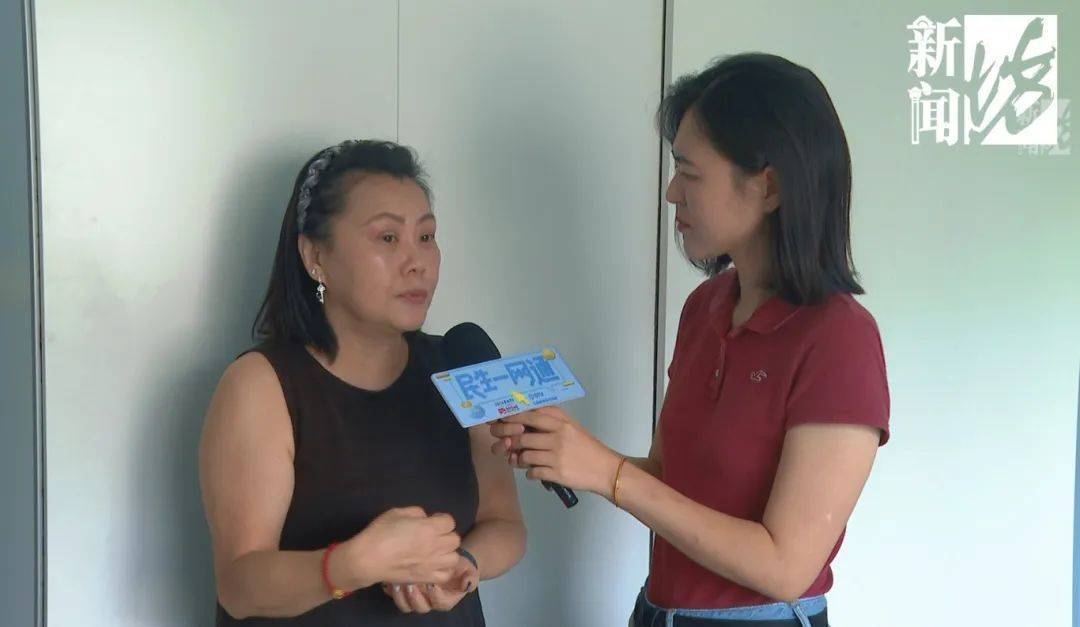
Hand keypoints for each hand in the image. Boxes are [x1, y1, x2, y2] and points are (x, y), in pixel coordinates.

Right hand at [337, 507, 460, 588]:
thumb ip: (417, 513)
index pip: (449, 521)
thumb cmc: (380, 533)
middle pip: (454, 539)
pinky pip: (445, 575)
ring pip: (454, 558)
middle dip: (446, 534)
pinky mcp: (426, 578)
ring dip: (447, 553)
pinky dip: (443, 570)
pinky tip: (434, 565)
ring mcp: (432, 564)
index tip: (432, 521)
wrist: (367, 559)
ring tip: (436, 552)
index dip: (441, 519)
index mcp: (429, 528)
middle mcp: (435, 546)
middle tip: (433, 536)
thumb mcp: (397, 512)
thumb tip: (426, 518)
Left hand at [382, 553, 478, 613]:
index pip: (439, 603)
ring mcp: (415, 597)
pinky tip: (389, 579)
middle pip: (419, 607)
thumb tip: (467, 585)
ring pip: (405, 604)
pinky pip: (394, 595)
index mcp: (445, 600)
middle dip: (414, 597)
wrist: (446, 558)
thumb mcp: (469, 569)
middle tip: (411, 584)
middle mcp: (429, 601)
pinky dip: (390, 588)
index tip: (432, 584)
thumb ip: (471, 577)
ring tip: (397, 582)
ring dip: (400, 595)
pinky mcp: (404, 590)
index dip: (435, 596)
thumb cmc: (457, 566)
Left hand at [488, 407, 621, 496]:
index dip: (510, 417)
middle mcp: (557, 436)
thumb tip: (520, 419)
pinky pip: (532, 473)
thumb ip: (549, 420)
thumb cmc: (585, 446)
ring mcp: (556, 455)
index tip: (498, 419)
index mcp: (560, 422)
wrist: (605, 469)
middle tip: (502, 444)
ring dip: (518, 459)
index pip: (529, 415)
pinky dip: (529, 473)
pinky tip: (534, 472)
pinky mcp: (557, 473)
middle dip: (507, 441)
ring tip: (521, 459)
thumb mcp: (570, 426)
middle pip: (521, 436)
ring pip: (524, 456)